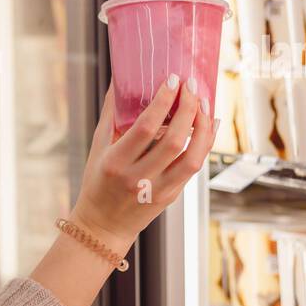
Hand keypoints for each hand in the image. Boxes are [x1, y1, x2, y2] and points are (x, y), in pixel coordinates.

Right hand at [68, 75, 216, 253]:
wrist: (103, 225)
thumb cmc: (98, 182)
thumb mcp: (98, 147)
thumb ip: (111, 114)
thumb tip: (120, 79)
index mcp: (115, 163)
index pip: (145, 128)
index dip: (163, 101)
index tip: (172, 80)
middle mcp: (138, 179)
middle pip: (173, 141)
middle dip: (188, 109)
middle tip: (191, 87)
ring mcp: (157, 190)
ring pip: (193, 158)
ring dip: (204, 128)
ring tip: (204, 105)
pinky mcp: (172, 196)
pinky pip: (194, 167)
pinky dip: (205, 143)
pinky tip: (208, 125)